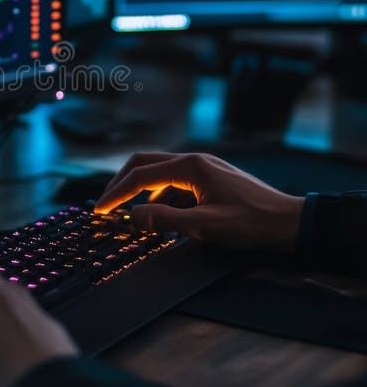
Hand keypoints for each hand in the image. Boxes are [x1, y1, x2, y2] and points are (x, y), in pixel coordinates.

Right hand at [94, 151, 303, 250]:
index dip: (116, 194)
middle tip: (105, 206)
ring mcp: (201, 168)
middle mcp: (193, 161)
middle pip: (144, 164)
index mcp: (190, 167)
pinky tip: (158, 217)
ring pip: (158, 174)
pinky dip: (159, 197)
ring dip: (140, 192)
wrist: (288, 221)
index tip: (99, 211)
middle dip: (121, 184)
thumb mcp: (206, 226)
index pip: (140, 175)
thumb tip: (132, 217)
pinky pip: (174, 184)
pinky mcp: (208, 179)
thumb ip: (166, 220)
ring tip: (127, 215)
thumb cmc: (251, 223)